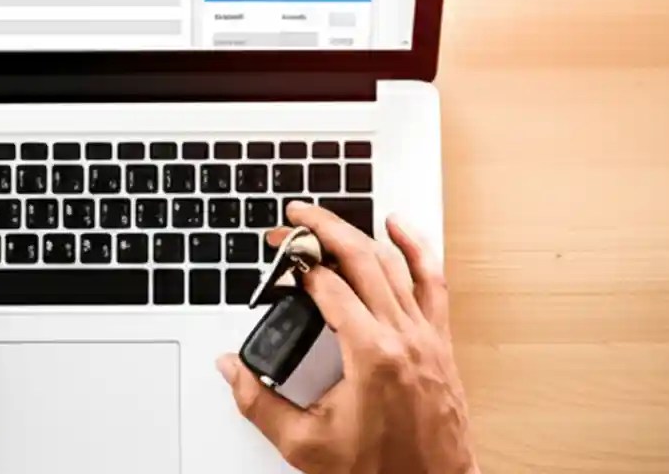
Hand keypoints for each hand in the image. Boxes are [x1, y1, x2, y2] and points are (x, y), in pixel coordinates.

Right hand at [217, 203, 476, 473]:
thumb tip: (229, 368)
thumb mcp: (303, 443)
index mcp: (371, 355)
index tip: (280, 257)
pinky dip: (416, 249)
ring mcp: (426, 336)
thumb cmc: (379, 472)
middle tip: (294, 220)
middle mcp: (403, 336)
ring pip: (393, 264)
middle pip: (361, 259)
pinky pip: (432, 282)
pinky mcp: (439, 342)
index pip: (329, 287)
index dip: (298, 264)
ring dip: (359, 235)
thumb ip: (257, 402)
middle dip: (322, 231)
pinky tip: (400, 229)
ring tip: (330, 220)